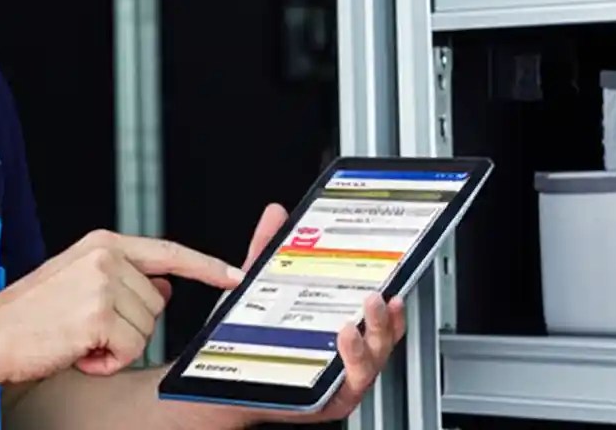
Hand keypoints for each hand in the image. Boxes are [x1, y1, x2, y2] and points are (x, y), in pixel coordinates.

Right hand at [0, 229, 243, 383]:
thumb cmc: (27, 316)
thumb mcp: (77, 283)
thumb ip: (123, 279)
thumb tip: (164, 286)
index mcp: (101, 244)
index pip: (168, 252)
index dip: (207, 266)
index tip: (235, 275)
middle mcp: (105, 256)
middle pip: (157, 304)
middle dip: (128, 327)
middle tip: (83, 328)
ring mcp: (102, 283)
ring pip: (146, 330)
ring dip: (115, 346)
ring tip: (76, 338)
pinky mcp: (98, 313)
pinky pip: (128, 351)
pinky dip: (105, 362)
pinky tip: (76, 352)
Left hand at [176, 204, 406, 427]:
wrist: (220, 384)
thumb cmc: (244, 341)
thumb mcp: (259, 290)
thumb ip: (269, 251)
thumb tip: (277, 214)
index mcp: (336, 330)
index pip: (373, 314)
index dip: (388, 295)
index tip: (395, 274)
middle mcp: (344, 357)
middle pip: (381, 336)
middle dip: (387, 313)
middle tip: (382, 290)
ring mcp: (339, 380)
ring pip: (374, 359)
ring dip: (375, 331)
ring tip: (368, 305)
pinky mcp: (328, 401)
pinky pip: (351, 384)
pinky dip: (354, 358)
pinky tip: (346, 335)